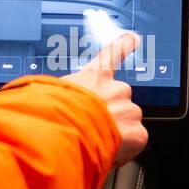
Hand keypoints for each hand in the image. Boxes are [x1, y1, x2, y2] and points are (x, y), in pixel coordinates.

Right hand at [63, 32, 147, 164]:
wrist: (65, 134)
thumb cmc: (52, 114)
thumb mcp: (51, 94)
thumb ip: (65, 94)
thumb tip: (53, 100)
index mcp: (95, 76)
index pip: (113, 54)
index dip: (124, 44)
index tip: (134, 38)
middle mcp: (116, 89)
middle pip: (119, 99)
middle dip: (110, 113)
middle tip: (92, 126)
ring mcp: (128, 109)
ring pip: (128, 120)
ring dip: (117, 130)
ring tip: (96, 140)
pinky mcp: (136, 131)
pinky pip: (135, 140)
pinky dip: (126, 147)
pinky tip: (111, 151)